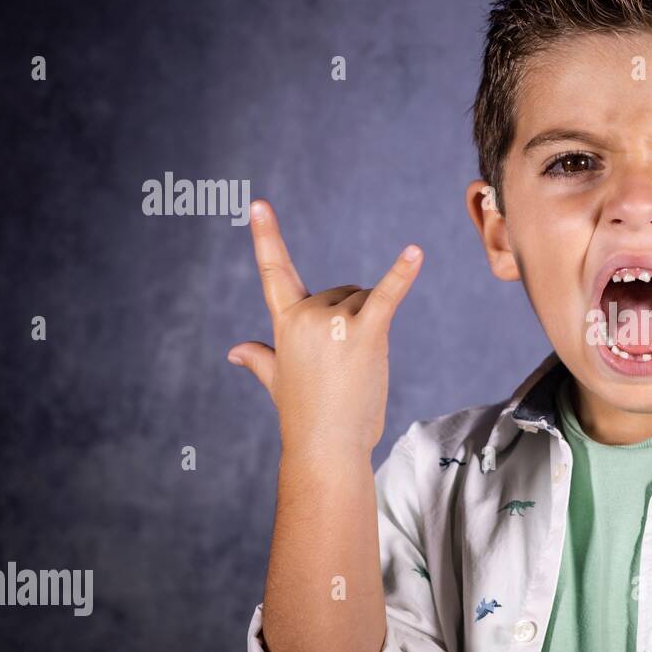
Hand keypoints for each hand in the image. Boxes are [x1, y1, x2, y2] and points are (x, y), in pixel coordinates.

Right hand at [227, 199, 422, 456]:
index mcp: (285, 323)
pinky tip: (416, 252)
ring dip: (371, 326)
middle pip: (344, 292)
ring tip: (359, 367)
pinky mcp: (365, 333)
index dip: (267, 237)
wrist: (326, 447)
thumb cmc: (306, 418)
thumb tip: (235, 351)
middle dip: (353, 321)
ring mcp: (335, 323)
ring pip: (368, 299)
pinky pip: (387, 296)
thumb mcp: (278, 382)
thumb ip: (260, 358)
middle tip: (345, 366)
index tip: (259, 204)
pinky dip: (403, 273)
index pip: (275, 272)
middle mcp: (307, 315)